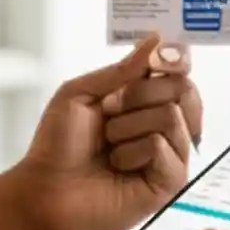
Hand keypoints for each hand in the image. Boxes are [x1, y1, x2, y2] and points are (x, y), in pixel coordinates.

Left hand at [9, 35, 202, 229]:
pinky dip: (132, 151)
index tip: (163, 57)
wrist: (45, 190)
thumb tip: (159, 39)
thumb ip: (123, 69)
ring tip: (108, 144)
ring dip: (128, 125)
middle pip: (184, 89)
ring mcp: (171, 156)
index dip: (175, 60)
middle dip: (141, 93)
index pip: (178, 73)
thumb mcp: (81, 93)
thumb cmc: (57, 146)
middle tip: (111, 110)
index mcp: (145, 103)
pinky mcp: (170, 183)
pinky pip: (162, 146)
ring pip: (171, 116)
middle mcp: (164, 127)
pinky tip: (117, 165)